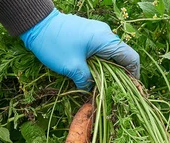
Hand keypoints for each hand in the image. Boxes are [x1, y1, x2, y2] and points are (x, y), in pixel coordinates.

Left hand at [20, 9, 138, 90]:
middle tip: (115, 92)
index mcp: (106, 40)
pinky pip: (101, 51)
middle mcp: (105, 34)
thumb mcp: (72, 68)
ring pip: (111, 56)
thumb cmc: (54, 44)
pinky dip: (100, 64)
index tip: (131, 90)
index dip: (134, 76)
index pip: (131, 58)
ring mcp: (97, 33)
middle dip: (121, 76)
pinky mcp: (89, 35)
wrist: (36, 23)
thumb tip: (94, 93)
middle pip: (122, 58)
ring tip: (103, 87)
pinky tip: (94, 75)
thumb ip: (88, 81)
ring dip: (109, 71)